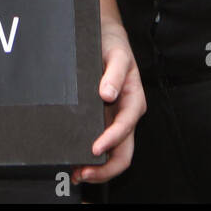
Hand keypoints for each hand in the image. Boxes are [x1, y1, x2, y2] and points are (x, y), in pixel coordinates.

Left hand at [73, 20, 145, 184]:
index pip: (125, 127)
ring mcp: (114, 120)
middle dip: (105, 168)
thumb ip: (114, 72)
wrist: (106, 37)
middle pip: (123, 152)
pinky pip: (101, 144)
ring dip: (98, 168)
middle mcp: (126, 115)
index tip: (95, 149)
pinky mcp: (103, 120)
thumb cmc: (114, 45)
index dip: (111, 140)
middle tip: (82, 172)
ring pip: (113, 154)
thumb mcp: (117, 54)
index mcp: (134, 100)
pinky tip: (77, 161)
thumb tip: (108, 93)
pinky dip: (91, 159)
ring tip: (77, 173)